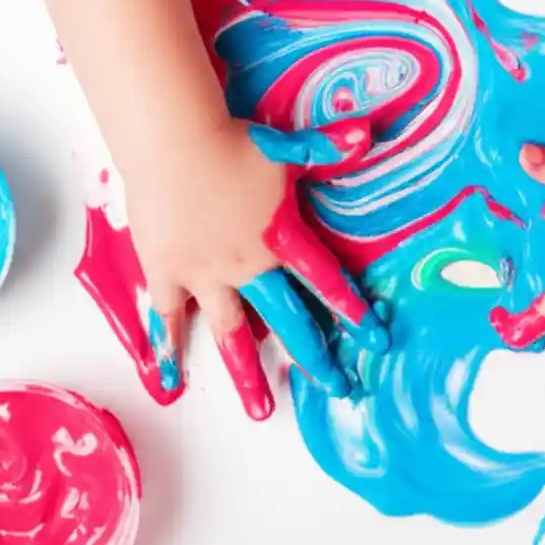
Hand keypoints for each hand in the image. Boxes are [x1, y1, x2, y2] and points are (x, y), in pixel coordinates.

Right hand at [116, 116, 387, 420]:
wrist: (172, 144)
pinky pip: (169, 318)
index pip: (327, 282)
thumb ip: (327, 147)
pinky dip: (169, 349)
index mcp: (282, 240)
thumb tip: (371, 132)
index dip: (353, 312)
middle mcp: (250, 267)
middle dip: (316, 357)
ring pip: (233, 334)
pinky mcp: (167, 273)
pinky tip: (172, 380)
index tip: (376, 341)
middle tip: (338, 388)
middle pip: (289, 321)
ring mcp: (207, 276)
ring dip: (248, 374)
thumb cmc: (231, 143)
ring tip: (262, 411)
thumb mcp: (286, 147)